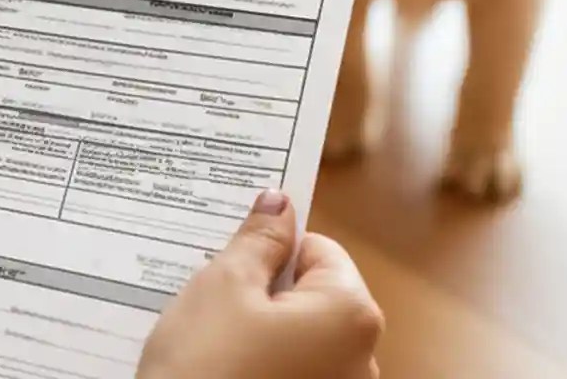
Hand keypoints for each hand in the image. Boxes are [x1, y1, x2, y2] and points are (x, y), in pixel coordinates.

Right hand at [137, 190, 383, 378]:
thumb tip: (279, 204)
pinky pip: (292, 376)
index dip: (273, 248)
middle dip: (265, 294)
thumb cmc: (204, 370)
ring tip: (212, 346)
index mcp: (351, 314)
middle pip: (313, 299)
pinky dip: (261, 369)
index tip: (233, 258)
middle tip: (214, 304)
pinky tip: (222, 374)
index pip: (319, 251)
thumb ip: (259, 239)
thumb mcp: (224, 286)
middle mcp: (362, 362)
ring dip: (259, 335)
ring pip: (299, 342)